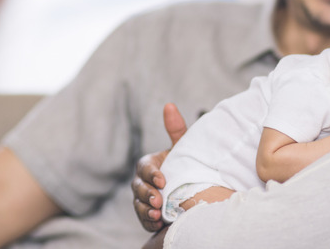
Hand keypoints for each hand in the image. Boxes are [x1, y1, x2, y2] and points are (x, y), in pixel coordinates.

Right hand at [132, 103, 187, 231]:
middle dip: (147, 195)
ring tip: (158, 214)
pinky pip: (144, 220)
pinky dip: (149, 222)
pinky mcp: (148, 214)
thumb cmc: (185, 163)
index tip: (162, 180)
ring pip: (139, 205)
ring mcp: (143, 199)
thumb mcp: (182, 147)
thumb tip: (169, 105)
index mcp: (149, 164)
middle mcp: (142, 182)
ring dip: (146, 211)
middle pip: (138, 188)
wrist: (192, 185)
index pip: (144, 168)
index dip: (151, 174)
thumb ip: (176, 129)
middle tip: (159, 200)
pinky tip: (158, 224)